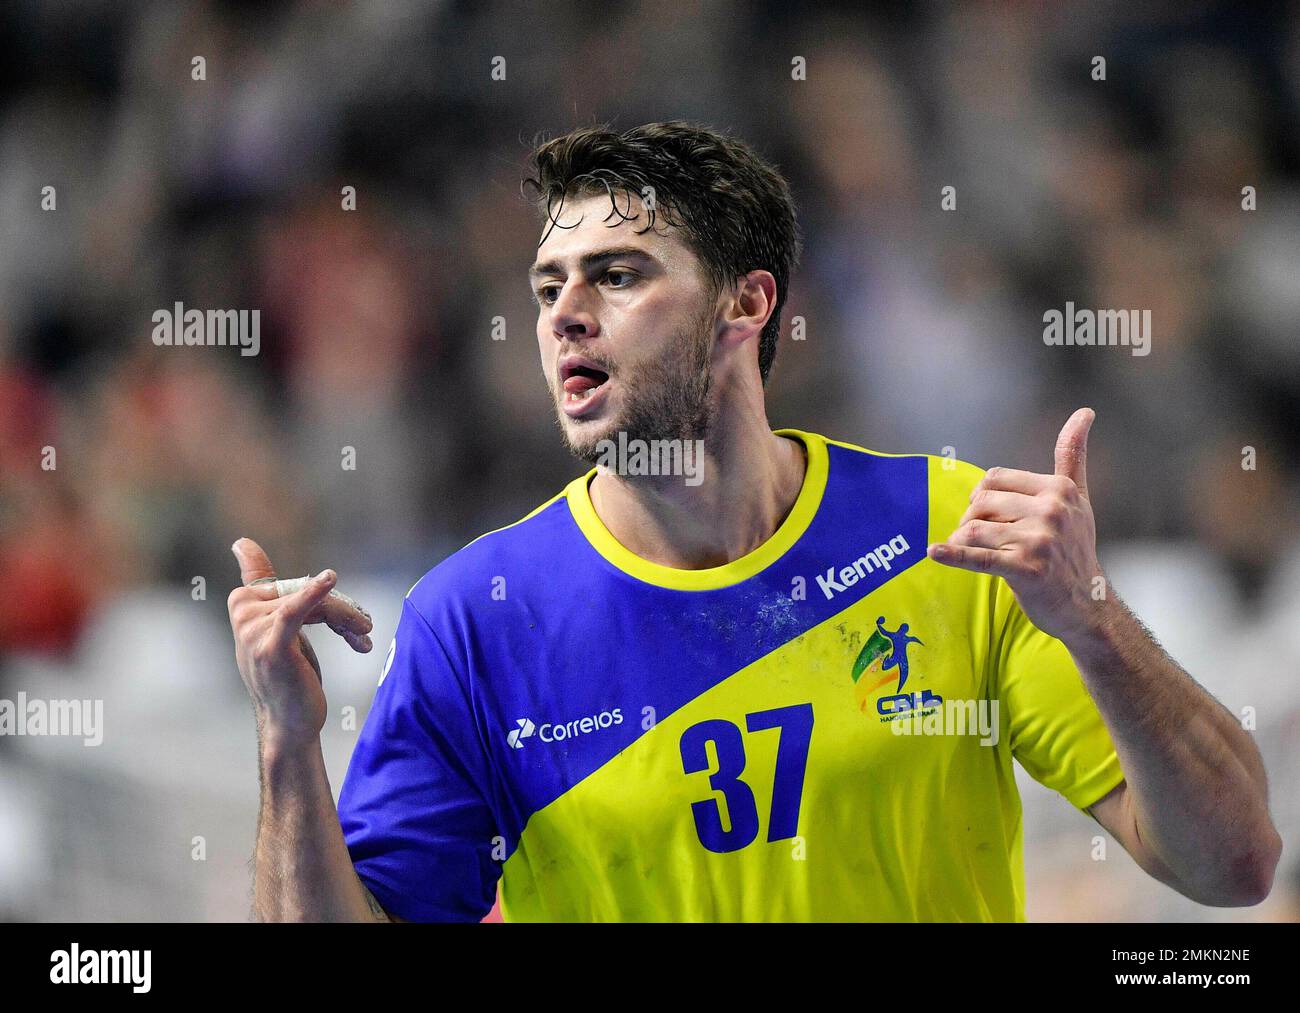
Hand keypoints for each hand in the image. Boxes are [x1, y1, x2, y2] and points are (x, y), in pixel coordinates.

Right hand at [227, 538, 373, 747]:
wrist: (290, 723)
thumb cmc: (289, 676)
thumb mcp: (282, 629)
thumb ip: (273, 591)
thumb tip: (242, 545)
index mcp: (243, 602)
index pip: (284, 580)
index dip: (292, 578)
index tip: (242, 544)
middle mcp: (242, 610)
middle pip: (306, 589)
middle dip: (340, 610)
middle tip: (364, 628)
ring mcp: (252, 628)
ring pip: (317, 603)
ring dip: (348, 618)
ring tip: (363, 635)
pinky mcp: (271, 644)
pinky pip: (296, 610)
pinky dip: (314, 594)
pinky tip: (329, 579)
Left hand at [927, 408, 1106, 644]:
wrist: (1087, 605)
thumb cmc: (1075, 548)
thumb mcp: (1078, 498)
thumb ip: (1072, 455)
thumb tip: (1084, 410)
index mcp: (1060, 489)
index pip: (994, 479)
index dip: (982, 497)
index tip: (990, 516)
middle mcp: (1053, 510)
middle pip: (982, 502)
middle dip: (971, 519)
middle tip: (981, 539)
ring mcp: (1040, 540)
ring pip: (975, 528)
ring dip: (962, 541)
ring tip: (971, 552)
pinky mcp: (1026, 569)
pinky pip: (978, 557)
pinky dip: (952, 555)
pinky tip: (934, 552)